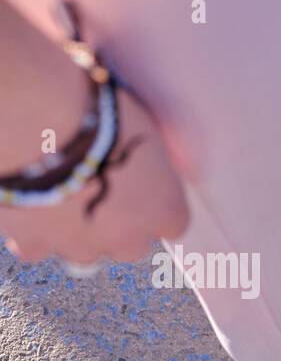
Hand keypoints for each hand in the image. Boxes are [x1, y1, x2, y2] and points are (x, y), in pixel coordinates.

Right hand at [0, 86, 189, 265]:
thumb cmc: (95, 110)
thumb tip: (150, 163)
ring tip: (58, 189)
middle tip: (94, 188)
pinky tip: (29, 198)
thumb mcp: (143, 129)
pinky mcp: (34, 244)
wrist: (34, 118)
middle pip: (129, 244)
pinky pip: (37, 247)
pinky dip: (33, 230)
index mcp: (165, 210)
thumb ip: (151, 162)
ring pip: (84, 250)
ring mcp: (82, 246)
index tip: (138, 188)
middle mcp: (130, 238)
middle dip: (115, 224)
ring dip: (76, 229)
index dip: (152, 206)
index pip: (171, 223)